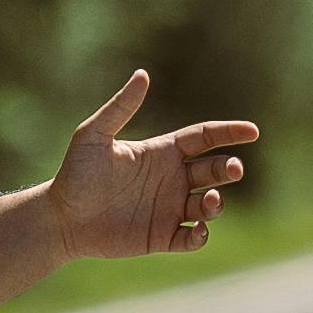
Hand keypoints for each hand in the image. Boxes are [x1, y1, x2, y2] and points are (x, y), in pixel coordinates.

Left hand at [50, 67, 257, 261]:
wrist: (61, 217)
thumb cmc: (75, 173)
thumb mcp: (94, 136)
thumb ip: (120, 108)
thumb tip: (142, 74)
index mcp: (162, 152)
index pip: (204, 138)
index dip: (229, 133)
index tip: (252, 131)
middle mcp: (171, 179)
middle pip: (214, 170)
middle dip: (229, 169)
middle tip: (233, 170)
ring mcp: (169, 208)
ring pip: (209, 204)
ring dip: (217, 202)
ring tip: (210, 201)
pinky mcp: (162, 236)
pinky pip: (192, 238)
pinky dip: (202, 235)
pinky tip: (199, 228)